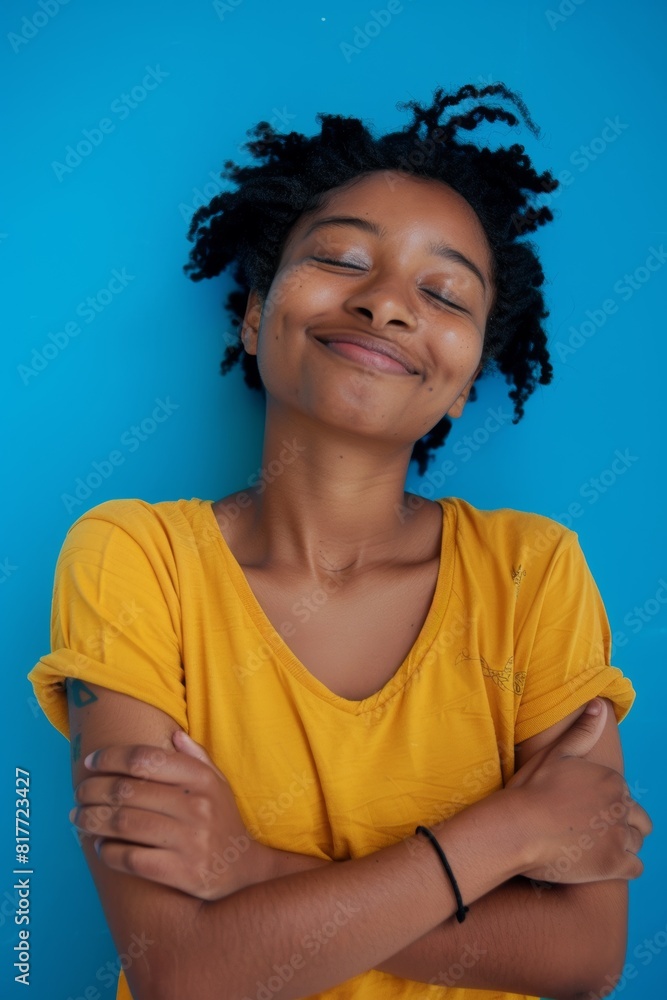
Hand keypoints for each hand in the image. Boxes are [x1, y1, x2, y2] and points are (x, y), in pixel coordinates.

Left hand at [70, 731, 274, 899]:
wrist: (244, 871)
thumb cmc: (223, 822)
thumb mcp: (217, 784)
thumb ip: (196, 758)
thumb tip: (173, 734)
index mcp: (201, 779)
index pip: (145, 759)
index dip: (111, 757)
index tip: (91, 762)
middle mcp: (196, 806)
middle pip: (127, 791)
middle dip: (93, 790)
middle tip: (78, 793)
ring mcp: (189, 840)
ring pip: (124, 824)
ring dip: (92, 820)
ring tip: (79, 818)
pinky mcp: (181, 872)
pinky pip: (132, 858)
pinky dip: (109, 852)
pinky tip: (101, 847)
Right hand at [506, 699, 651, 883]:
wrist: (517, 828)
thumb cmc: (531, 790)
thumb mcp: (555, 754)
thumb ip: (582, 732)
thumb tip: (600, 704)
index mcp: (612, 780)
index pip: (624, 796)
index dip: (605, 805)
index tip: (583, 812)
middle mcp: (622, 806)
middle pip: (639, 821)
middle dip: (622, 826)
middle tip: (592, 832)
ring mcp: (620, 836)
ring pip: (637, 843)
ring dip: (622, 846)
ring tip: (594, 848)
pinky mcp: (615, 863)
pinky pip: (635, 868)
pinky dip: (622, 867)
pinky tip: (599, 863)